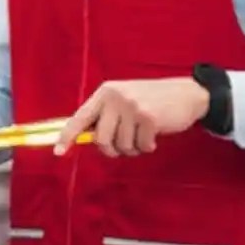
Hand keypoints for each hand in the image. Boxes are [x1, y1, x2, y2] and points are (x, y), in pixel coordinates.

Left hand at [54, 78, 209, 157]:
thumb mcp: (124, 101)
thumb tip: (84, 139)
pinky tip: (155, 134)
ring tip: (143, 134)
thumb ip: (105, 117)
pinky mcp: (148, 117)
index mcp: (105, 93)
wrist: (186, 93)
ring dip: (133, 148)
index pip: (80, 117)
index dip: (67, 136)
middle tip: (126, 144)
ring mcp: (132, 106)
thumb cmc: (152, 101)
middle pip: (101, 140)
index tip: (58, 152)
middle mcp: (115, 97)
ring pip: (121, 146)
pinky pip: (140, 147)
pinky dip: (148, 146)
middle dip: (113, 150)